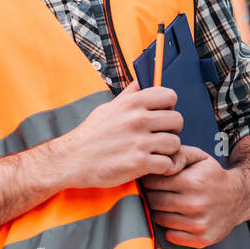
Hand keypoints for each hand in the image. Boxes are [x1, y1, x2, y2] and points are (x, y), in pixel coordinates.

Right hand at [56, 81, 183, 188]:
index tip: (160, 114)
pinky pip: (167, 163)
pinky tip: (149, 165)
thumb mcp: (107, 108)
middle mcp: (137, 120)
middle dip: (171, 129)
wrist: (72, 160)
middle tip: (159, 136)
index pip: (169, 96)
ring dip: (166, 150)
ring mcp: (139, 142)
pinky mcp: (139, 163)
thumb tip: (141, 81)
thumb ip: (129, 95)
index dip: (168, 106)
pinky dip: (161, 167)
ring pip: (175, 143)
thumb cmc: (90, 135)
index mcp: (131, 104)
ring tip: (153, 152)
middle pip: (177, 120)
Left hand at [142, 146, 248, 247]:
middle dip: (154, 196)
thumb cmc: (213, 176)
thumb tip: (159, 164)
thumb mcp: (198, 157)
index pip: (152, 183)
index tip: (159, 180)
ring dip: (162, 212)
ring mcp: (198, 224)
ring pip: (159, 219)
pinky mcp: (202, 239)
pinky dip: (172, 229)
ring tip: (174, 205)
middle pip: (153, 201)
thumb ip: (176, 154)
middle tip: (165, 193)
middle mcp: (194, 204)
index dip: (152, 180)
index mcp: (191, 182)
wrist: (240, 197)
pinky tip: (181, 219)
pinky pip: (171, 236)